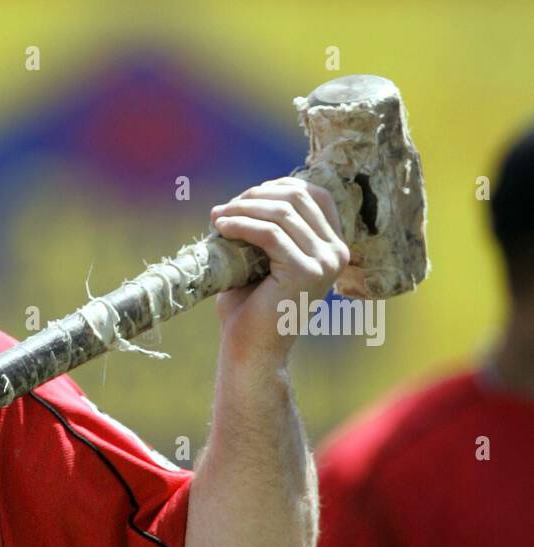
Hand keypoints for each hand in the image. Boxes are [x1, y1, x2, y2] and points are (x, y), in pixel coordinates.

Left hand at [209, 177, 349, 370]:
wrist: (249, 351)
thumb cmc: (249, 308)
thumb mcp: (262, 260)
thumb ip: (267, 229)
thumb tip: (248, 196)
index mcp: (333, 246)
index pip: (314, 194)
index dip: (277, 187)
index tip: (243, 199)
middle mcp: (337, 252)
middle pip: (298, 198)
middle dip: (256, 196)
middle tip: (224, 208)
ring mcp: (325, 262)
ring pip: (282, 214)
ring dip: (243, 209)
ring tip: (217, 217)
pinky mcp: (306, 272)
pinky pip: (270, 234)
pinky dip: (241, 225)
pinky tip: (220, 228)